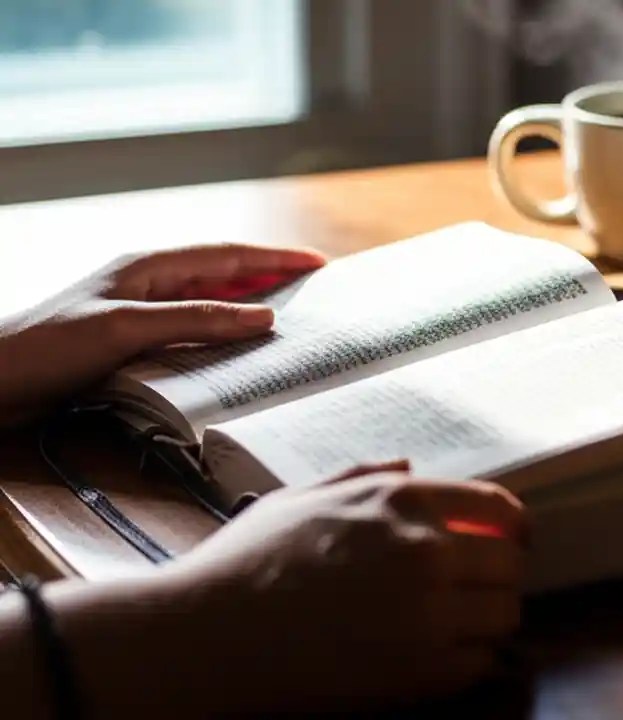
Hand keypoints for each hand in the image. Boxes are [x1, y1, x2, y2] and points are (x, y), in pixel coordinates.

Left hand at [0, 243, 325, 426]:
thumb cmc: (48, 347)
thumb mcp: (127, 328)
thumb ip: (196, 320)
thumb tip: (263, 317)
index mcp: (149, 267)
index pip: (229, 255)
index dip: (277, 258)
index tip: (319, 263)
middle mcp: (149, 286)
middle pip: (225, 277)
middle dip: (272, 279)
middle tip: (316, 292)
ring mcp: (140, 315)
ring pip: (211, 306)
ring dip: (250, 311)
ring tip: (291, 321)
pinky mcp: (131, 345)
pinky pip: (193, 335)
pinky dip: (225, 339)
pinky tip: (239, 355)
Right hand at [152, 462, 527, 713]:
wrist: (203, 638)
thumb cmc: (244, 564)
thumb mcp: (302, 497)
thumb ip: (363, 477)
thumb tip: (407, 465)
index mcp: (402, 501)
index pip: (498, 508)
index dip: (512, 527)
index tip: (513, 539)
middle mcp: (426, 550)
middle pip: (510, 564)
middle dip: (498, 575)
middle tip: (477, 589)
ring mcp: (427, 612)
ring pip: (505, 614)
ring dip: (489, 618)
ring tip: (459, 624)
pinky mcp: (420, 671)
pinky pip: (480, 662)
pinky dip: (468, 660)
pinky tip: (437, 655)